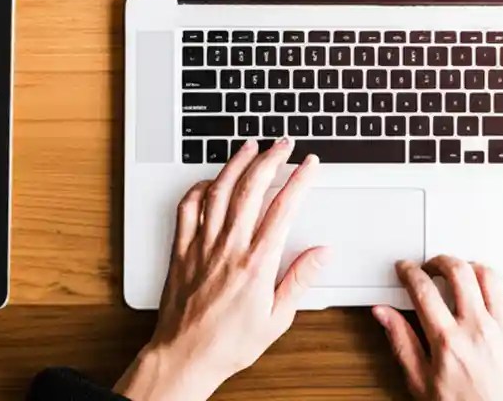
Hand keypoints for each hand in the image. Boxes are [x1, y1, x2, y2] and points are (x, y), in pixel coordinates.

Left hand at [114, 138, 329, 400]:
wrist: (184, 357)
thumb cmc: (229, 344)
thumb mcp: (277, 318)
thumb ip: (300, 280)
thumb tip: (321, 253)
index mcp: (257, 263)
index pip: (284, 208)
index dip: (300, 180)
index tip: (310, 164)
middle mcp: (229, 248)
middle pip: (251, 190)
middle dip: (270, 160)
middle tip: (283, 144)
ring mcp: (202, 246)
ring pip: (219, 192)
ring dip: (236, 164)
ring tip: (250, 147)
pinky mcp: (180, 251)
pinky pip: (187, 209)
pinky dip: (199, 189)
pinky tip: (210, 181)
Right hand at [373, 256, 502, 400]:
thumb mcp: (421, 383)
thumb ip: (402, 343)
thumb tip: (385, 315)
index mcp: (448, 341)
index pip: (422, 289)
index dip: (409, 272)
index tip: (405, 270)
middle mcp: (478, 329)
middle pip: (458, 271)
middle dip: (440, 260)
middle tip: (432, 267)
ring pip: (491, 276)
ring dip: (473, 266)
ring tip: (463, 274)